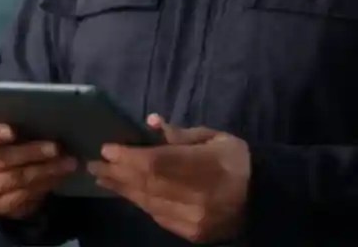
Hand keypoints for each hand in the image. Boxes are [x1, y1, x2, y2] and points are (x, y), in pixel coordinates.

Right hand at [0, 121, 77, 219]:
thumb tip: (40, 112)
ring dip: (43, 171)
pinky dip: (41, 186)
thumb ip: (13, 115)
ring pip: (13, 180)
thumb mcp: (4, 120)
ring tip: (65, 163)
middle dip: (31, 153)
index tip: (12, 131)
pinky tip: (56, 176)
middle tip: (56, 147)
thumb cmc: (5, 133)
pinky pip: (19, 197)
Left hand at [87, 114, 250, 243]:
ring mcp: (194, 219)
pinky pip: (158, 217)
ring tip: (103, 177)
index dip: (129, 157)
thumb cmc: (236, 159)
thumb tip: (151, 122)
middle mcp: (198, 196)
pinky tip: (127, 192)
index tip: (107, 148)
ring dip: (123, 189)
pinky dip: (141, 202)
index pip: (158, 163)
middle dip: (118, 173)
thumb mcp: (214, 137)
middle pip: (148, 184)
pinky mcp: (192, 234)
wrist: (263, 198)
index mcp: (207, 166)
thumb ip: (182, 134)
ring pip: (149, 203)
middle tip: (94, 163)